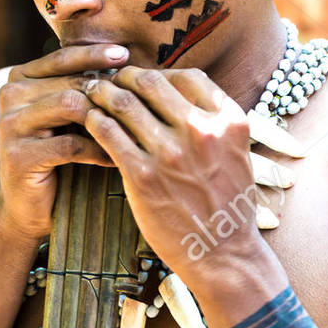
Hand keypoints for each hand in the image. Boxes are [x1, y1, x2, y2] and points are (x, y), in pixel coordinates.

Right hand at [0, 43, 127, 244]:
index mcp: (19, 79)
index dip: (94, 54)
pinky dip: (98, 150)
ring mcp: (11, 125)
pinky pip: (71, 144)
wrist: (27, 205)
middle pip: (71, 82)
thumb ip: (82, 87)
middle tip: (140, 100)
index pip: (62, 58)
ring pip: (71, 106)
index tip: (124, 54)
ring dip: (106, 119)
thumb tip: (126, 62)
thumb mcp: (66, 115)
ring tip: (132, 128)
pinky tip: (116, 158)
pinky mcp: (18, 155)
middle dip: (108, 91)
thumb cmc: (56, 155)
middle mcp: (10, 96)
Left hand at [81, 65, 259, 275]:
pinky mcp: (142, 176)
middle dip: (126, 77)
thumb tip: (180, 92)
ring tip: (92, 93)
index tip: (145, 78)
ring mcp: (170, 153)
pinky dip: (95, 120)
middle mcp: (201, 130)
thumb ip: (214, 121)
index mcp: (228, 120)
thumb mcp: (237, 152)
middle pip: (151, 82)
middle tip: (111, 80)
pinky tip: (90, 120)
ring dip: (103, 93)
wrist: (223, 254)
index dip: (161, 73)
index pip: (187, 77)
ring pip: (124, 102)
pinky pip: (108, 133)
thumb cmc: (227, 204)